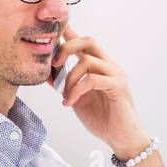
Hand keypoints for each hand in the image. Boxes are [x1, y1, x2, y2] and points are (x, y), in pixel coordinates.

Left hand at [47, 23, 147, 156]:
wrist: (121, 138)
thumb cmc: (101, 118)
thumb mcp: (75, 98)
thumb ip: (64, 84)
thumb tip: (46, 74)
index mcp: (97, 66)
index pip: (83, 42)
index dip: (68, 32)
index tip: (53, 28)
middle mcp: (108, 65)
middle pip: (88, 41)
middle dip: (66, 48)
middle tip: (54, 64)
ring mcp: (115, 74)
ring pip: (88, 60)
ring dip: (69, 78)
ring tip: (64, 95)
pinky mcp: (118, 86)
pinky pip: (92, 79)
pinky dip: (76, 90)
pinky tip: (69, 102)